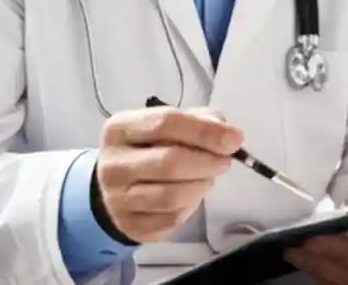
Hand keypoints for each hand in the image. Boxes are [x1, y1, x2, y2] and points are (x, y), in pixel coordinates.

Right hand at [94, 105, 242, 242]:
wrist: (117, 186)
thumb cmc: (149, 148)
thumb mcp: (167, 125)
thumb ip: (198, 121)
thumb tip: (225, 134)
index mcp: (120, 129)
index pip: (165, 123)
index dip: (204, 131)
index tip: (234, 139)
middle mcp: (113, 164)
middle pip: (170, 162)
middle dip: (208, 162)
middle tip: (225, 161)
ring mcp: (117, 199)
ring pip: (172, 196)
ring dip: (202, 185)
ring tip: (208, 177)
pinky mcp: (130, 225)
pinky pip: (171, 219)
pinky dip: (191, 206)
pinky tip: (192, 194)